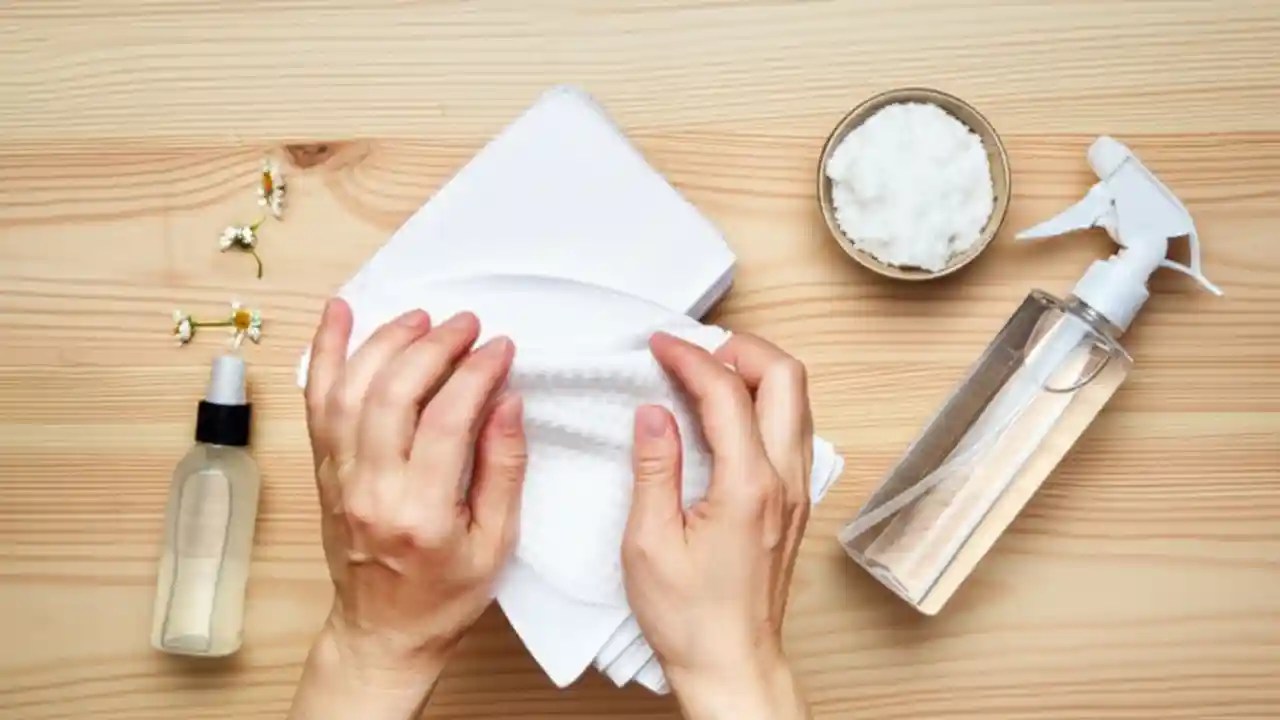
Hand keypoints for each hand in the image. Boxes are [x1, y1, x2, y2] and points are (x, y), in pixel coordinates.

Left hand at [289, 299, 526, 719]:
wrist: (382, 634)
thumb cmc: (444, 598)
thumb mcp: (495, 545)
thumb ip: (503, 469)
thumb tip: (507, 402)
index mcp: (420, 514)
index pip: (445, 421)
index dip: (475, 374)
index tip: (500, 348)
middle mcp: (369, 490)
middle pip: (392, 394)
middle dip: (432, 347)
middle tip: (466, 324)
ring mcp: (338, 478)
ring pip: (348, 390)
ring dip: (384, 342)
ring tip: (421, 318)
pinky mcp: (322, 471)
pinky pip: (316, 403)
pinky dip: (326, 354)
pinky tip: (338, 314)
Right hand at [623, 332, 812, 719]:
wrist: (731, 665)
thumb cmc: (690, 618)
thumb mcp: (649, 543)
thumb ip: (654, 468)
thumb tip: (653, 412)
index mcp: (748, 486)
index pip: (727, 392)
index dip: (690, 357)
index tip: (660, 346)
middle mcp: (784, 481)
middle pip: (787, 377)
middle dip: (740, 348)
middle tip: (694, 350)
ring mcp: (797, 491)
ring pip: (797, 400)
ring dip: (756, 372)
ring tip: (707, 372)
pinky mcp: (794, 503)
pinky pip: (791, 429)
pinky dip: (762, 403)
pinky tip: (725, 415)